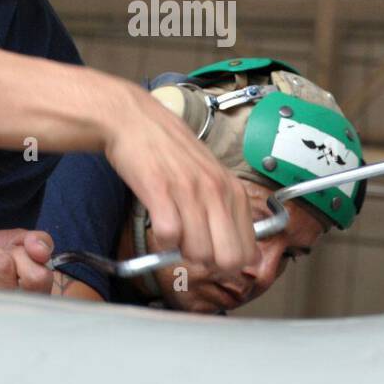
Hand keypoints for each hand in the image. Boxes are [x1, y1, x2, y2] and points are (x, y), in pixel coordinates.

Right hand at [101, 83, 256, 272]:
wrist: (135, 120)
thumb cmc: (172, 151)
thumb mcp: (213, 176)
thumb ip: (229, 210)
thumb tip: (248, 255)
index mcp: (234, 191)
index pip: (248, 251)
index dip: (228, 262)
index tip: (211, 252)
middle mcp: (217, 192)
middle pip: (227, 259)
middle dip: (209, 263)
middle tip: (191, 247)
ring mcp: (190, 191)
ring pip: (198, 252)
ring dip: (182, 251)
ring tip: (174, 229)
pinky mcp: (160, 191)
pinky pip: (168, 237)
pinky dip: (161, 240)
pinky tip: (159, 223)